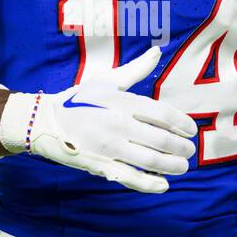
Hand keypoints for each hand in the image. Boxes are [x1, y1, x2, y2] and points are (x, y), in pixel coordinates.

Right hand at [1, 46, 196, 193]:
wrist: (45, 121)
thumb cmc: (79, 99)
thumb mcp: (107, 81)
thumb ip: (135, 70)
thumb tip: (157, 51)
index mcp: (122, 102)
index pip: (163, 114)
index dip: (183, 124)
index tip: (191, 131)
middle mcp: (118, 125)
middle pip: (162, 140)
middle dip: (181, 148)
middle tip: (189, 152)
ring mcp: (110, 147)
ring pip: (151, 161)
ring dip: (172, 166)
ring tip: (182, 166)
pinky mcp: (101, 166)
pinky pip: (131, 178)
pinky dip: (150, 184)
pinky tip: (164, 185)